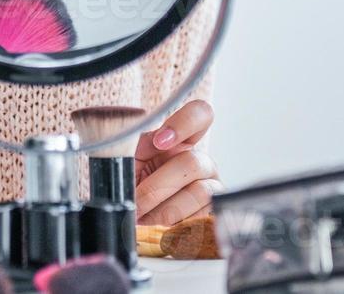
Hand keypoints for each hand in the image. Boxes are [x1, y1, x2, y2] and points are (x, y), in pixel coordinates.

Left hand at [133, 98, 221, 225]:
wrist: (134, 221)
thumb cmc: (131, 186)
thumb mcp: (128, 160)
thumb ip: (135, 144)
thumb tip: (137, 139)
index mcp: (181, 141)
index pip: (200, 115)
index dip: (184, 123)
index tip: (159, 141)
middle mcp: (201, 162)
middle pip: (192, 163)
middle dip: (158, 187)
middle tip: (137, 203)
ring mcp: (212, 189)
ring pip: (200, 193)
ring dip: (166, 210)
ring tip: (145, 219)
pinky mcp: (214, 215)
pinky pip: (205, 219)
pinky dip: (178, 226)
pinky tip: (162, 229)